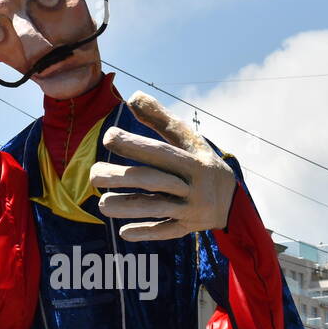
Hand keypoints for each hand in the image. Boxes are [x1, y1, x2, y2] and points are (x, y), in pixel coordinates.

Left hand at [90, 91, 236, 241]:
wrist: (235, 201)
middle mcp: (193, 186)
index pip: (161, 152)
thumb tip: (132, 96)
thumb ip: (160, 119)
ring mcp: (191, 210)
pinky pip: (166, 231)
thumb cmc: (203, 163)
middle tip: (92, 175)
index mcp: (194, 162)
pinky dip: (146, 232)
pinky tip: (123, 232)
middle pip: (154, 181)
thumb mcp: (189, 140)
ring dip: (127, 207)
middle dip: (122, 179)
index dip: (135, 145)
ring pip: (156, 208)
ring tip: (101, 205)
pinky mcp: (187, 228)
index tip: (109, 137)